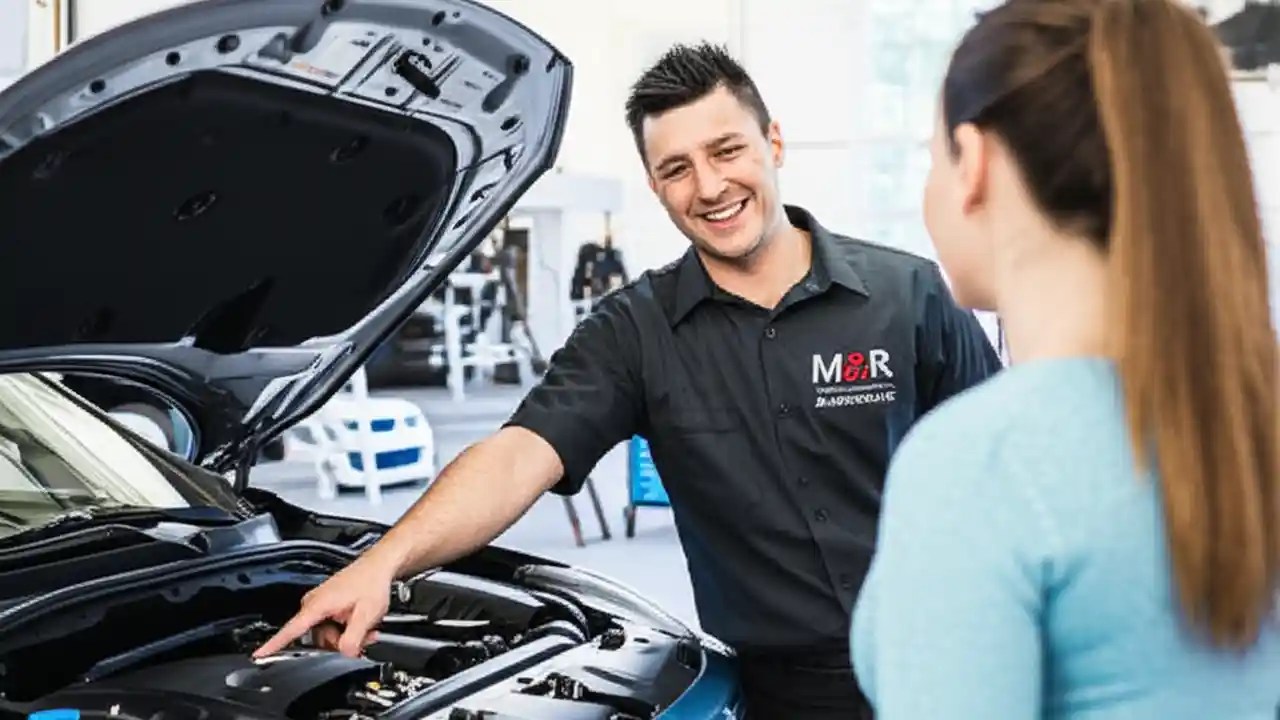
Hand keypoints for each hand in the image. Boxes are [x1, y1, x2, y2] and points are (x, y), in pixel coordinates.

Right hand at [252, 555, 395, 658]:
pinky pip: (331, 626)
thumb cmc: (371, 582)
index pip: (290, 630)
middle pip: (317, 640)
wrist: (379, 566)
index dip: (273, 644)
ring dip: (346, 636)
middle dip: (341, 642)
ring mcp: (319, 604)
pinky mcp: (327, 606)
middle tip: (362, 635)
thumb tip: (344, 654)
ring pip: (326, 635)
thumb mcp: (366, 615)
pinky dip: (346, 628)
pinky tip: (360, 622)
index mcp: (317, 605)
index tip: (259, 654)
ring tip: (364, 627)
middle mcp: (313, 604)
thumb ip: (352, 639)